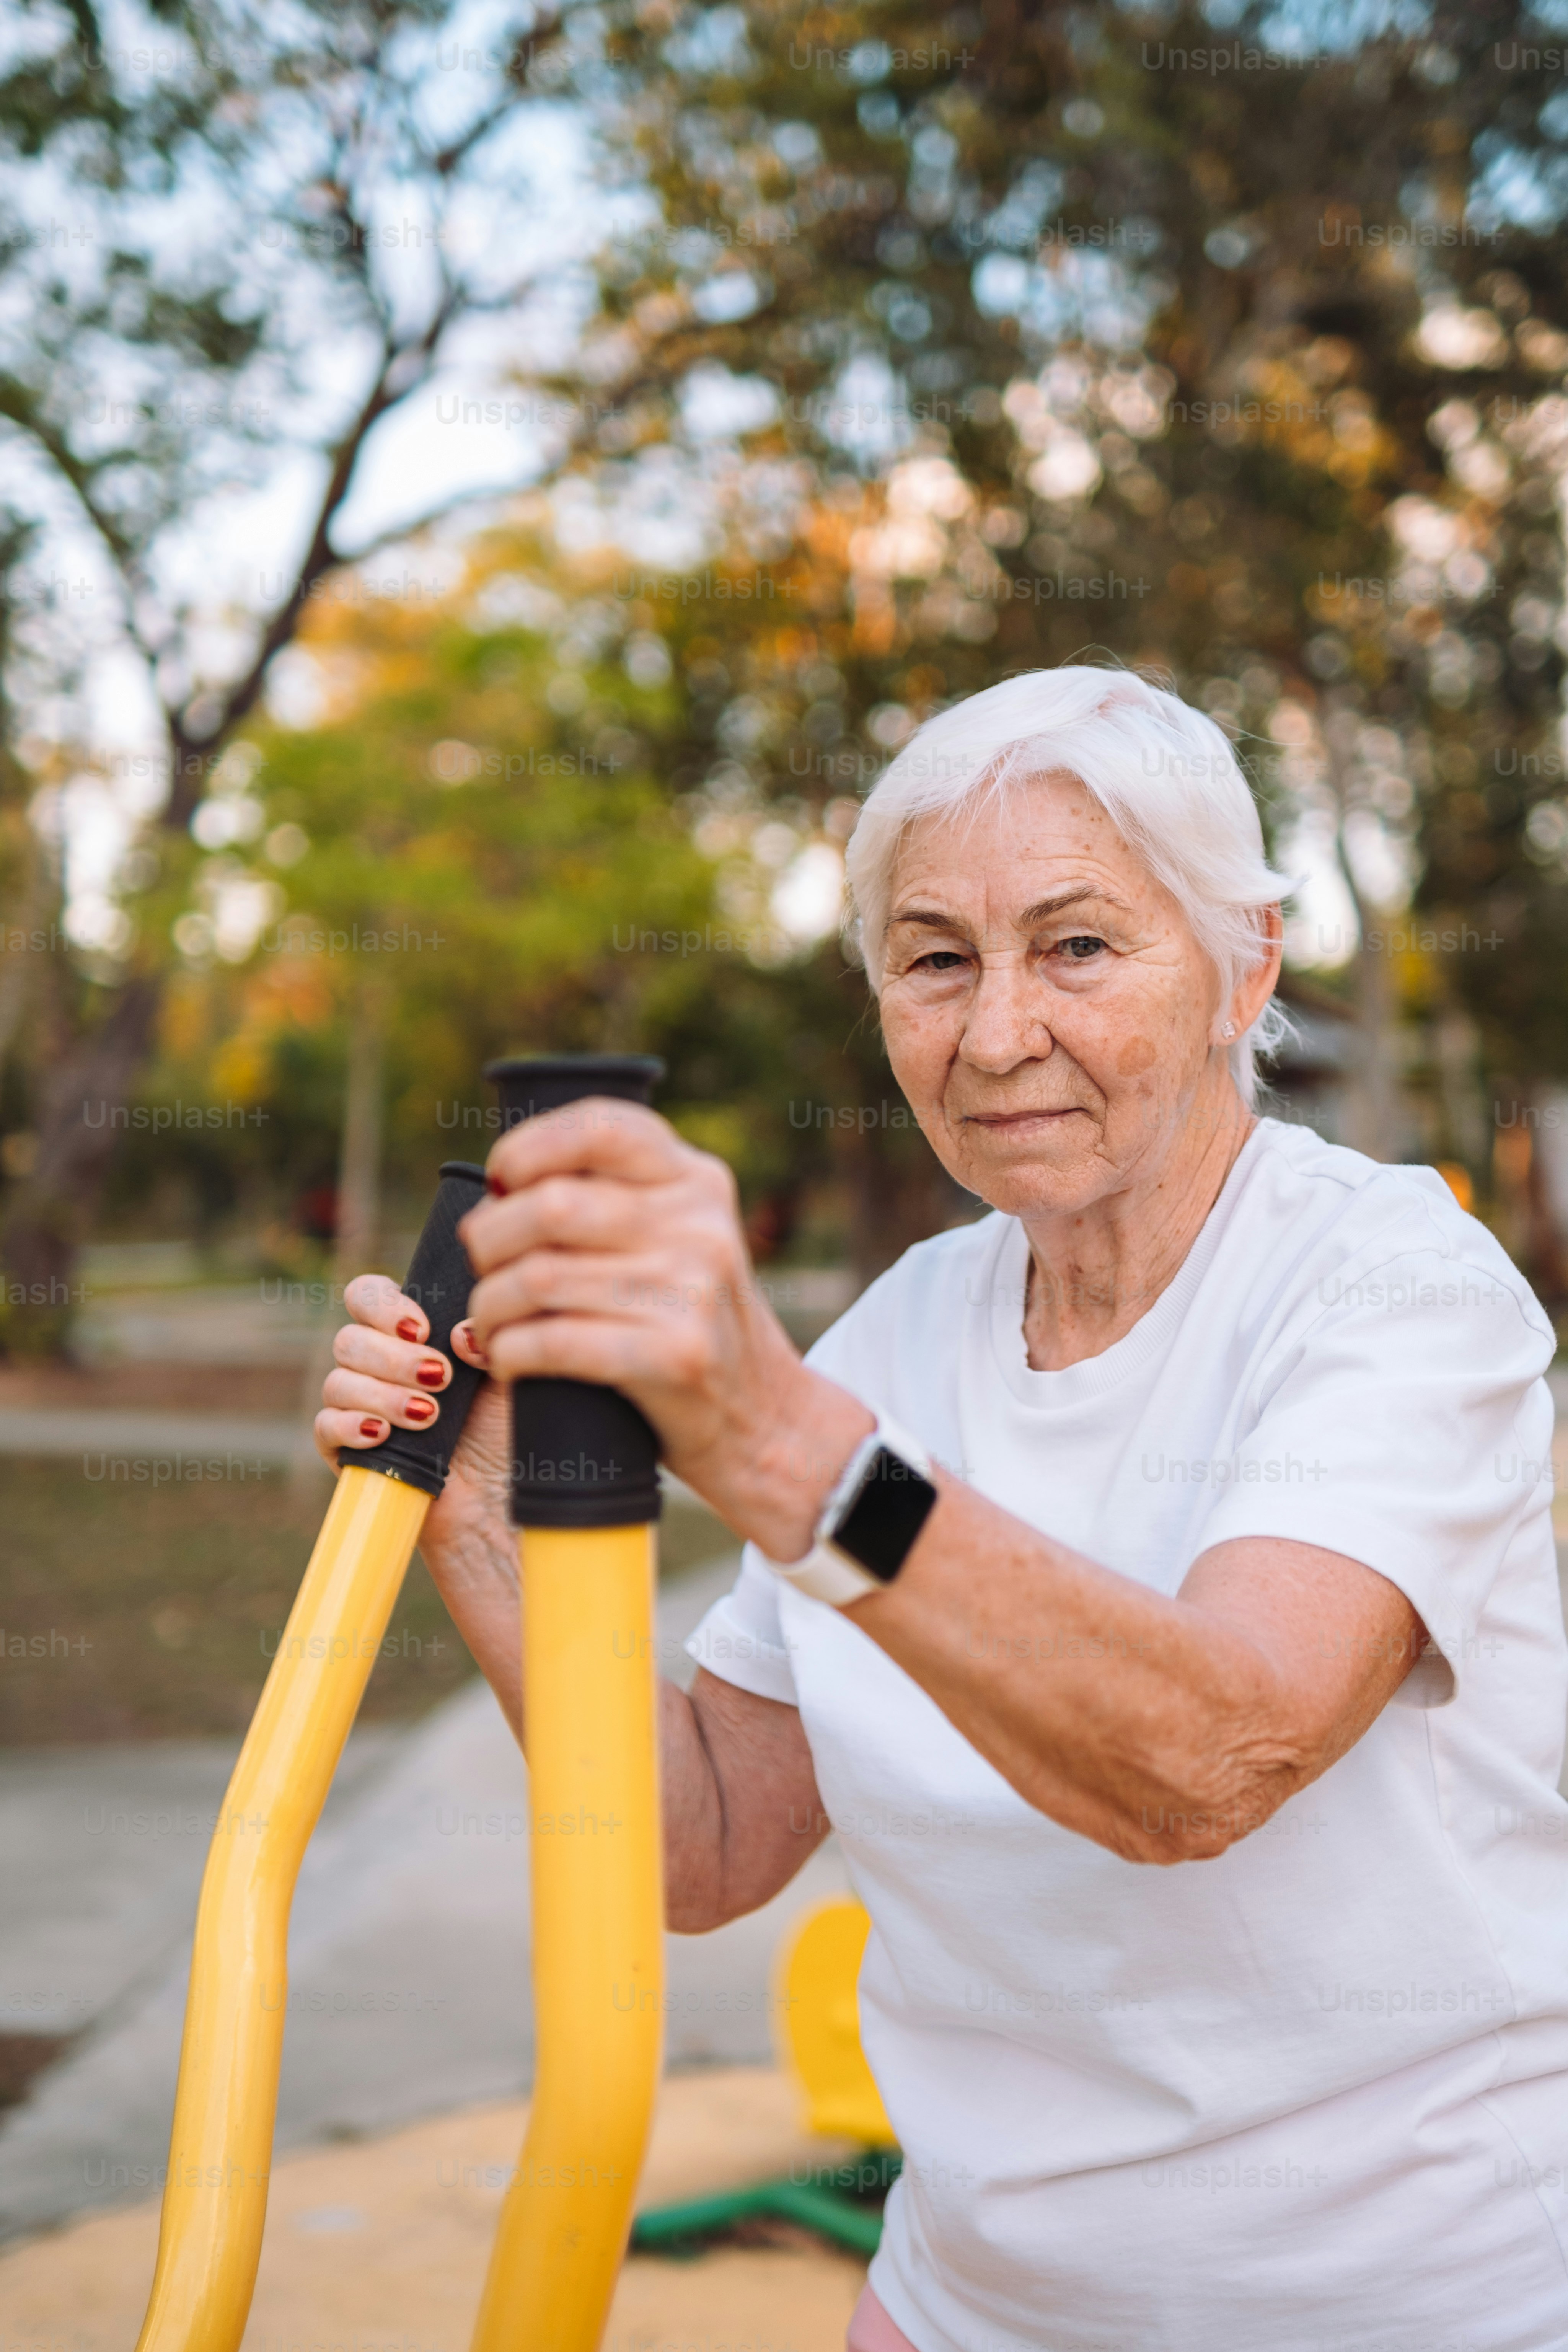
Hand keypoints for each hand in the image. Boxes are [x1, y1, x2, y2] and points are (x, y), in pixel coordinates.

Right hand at [313, 1277, 512, 1563]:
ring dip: (384, 1395)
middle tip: (440, 1379)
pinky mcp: (347, 1451)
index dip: (385, 1305)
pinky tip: (384, 1434)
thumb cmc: (505, 1430)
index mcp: (409, 1336)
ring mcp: (358, 1408)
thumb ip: (486, 1339)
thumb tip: (460, 1333)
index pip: (368, 1296)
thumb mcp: (506, 1376)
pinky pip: (324, 1426)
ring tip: (429, 1415)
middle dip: (394, 1358)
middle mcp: (377, 1366)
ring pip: (338, 1381)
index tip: (424, 1329)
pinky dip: (352, 1425)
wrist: (501, 1498)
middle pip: (350, 1338)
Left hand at [459, 1098, 871, 1558]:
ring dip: (488, 1306)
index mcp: (697, 1180)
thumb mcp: (678, 1240)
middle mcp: (701, 1225)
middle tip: (484, 1266)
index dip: (527, 1147)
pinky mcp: (676, 1355)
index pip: (600, 1127)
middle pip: (550, 1204)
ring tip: (489, 1323)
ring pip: (536, 1277)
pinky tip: (508, 1361)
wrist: (763, 1418)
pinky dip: (508, 1354)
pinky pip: (550, 1342)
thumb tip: (497, 1191)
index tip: (499, 1183)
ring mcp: (693, 1290)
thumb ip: (616, 1200)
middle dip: (489, 1238)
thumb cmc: (687, 1322)